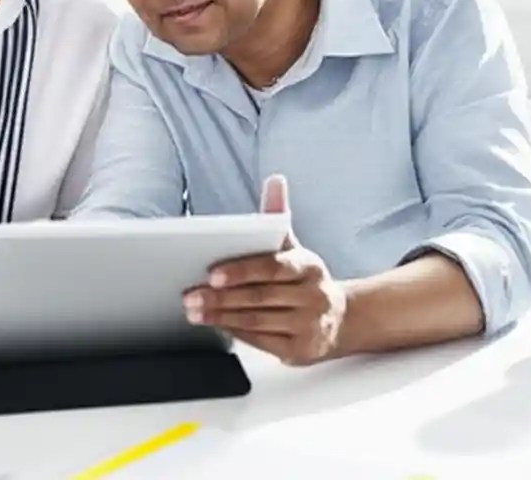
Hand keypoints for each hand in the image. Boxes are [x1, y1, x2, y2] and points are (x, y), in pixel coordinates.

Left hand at [183, 175, 347, 365]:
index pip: (273, 267)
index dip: (241, 271)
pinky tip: (216, 324)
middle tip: (190, 296)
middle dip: (220, 297)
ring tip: (194, 310)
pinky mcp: (300, 350)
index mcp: (309, 267)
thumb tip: (275, 181)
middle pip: (259, 296)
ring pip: (256, 320)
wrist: (340, 318)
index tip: (212, 274)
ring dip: (221, 316)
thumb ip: (278, 216)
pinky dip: (235, 331)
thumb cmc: (305, 278)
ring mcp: (308, 325)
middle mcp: (313, 296)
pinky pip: (261, 341)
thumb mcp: (294, 247)